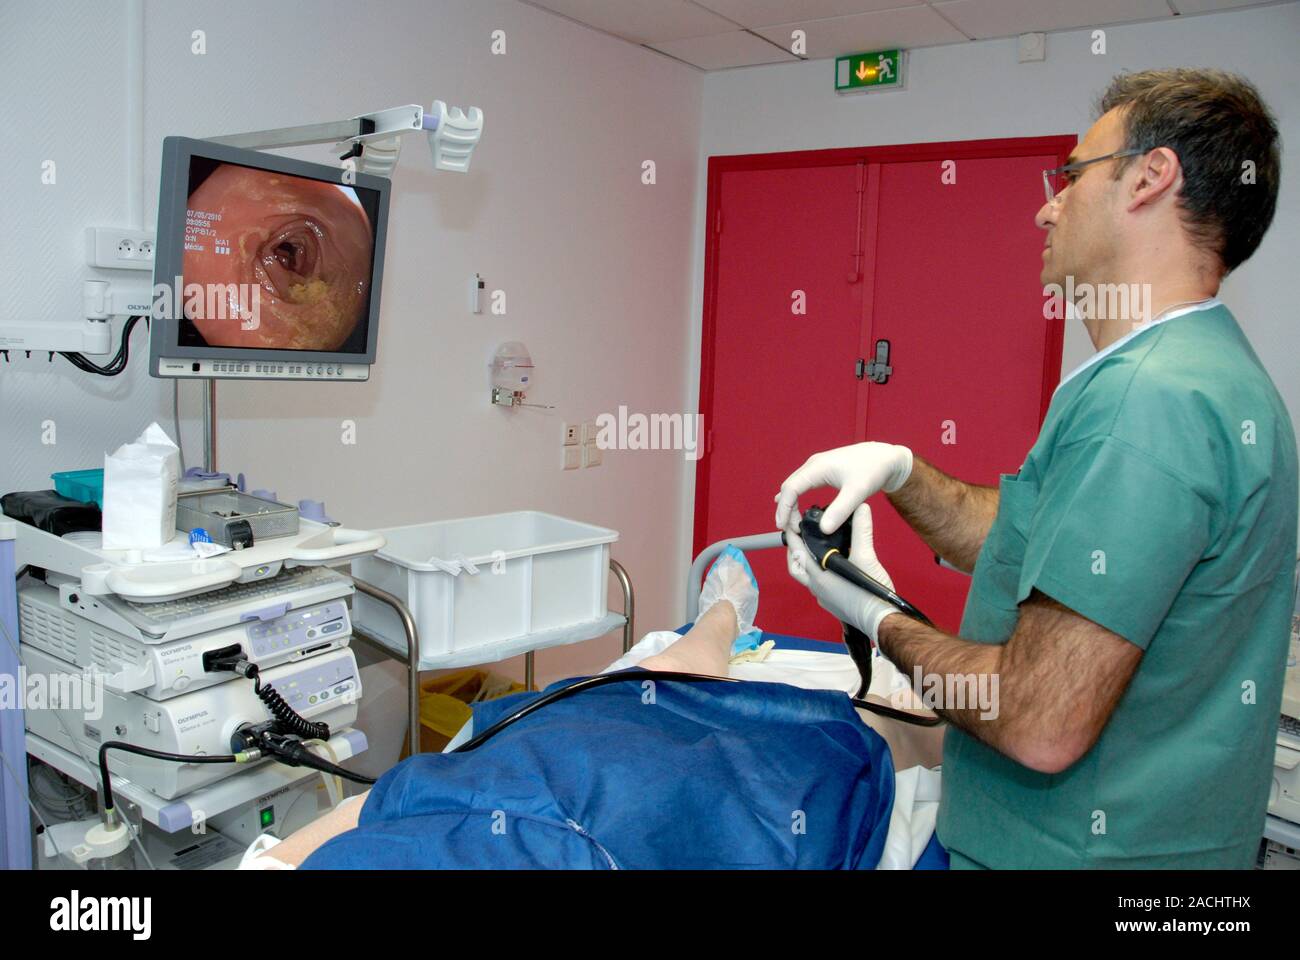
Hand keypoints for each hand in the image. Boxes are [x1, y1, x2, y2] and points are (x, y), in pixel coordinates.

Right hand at [774, 442, 913, 535]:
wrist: (886, 457)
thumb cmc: (873, 470)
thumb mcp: (857, 492)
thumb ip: (840, 511)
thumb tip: (823, 529)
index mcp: (817, 467)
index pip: (791, 488)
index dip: (784, 509)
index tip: (783, 526)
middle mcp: (813, 465)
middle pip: (789, 487)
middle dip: (785, 509)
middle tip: (788, 529)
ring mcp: (817, 466)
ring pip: (795, 485)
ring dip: (790, 504)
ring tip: (791, 523)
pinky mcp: (823, 471)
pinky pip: (802, 484)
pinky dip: (797, 498)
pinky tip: (796, 509)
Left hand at [785, 503, 899, 642]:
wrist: (881, 620)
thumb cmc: (870, 592)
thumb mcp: (866, 558)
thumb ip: (861, 531)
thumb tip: (861, 508)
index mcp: (819, 577)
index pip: (798, 553)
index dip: (793, 537)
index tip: (790, 523)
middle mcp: (817, 588)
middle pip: (796, 568)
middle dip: (794, 552)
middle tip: (797, 537)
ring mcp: (824, 598)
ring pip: (807, 578)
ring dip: (806, 563)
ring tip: (813, 548)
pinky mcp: (833, 604)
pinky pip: (818, 586)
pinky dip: (818, 573)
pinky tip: (829, 566)